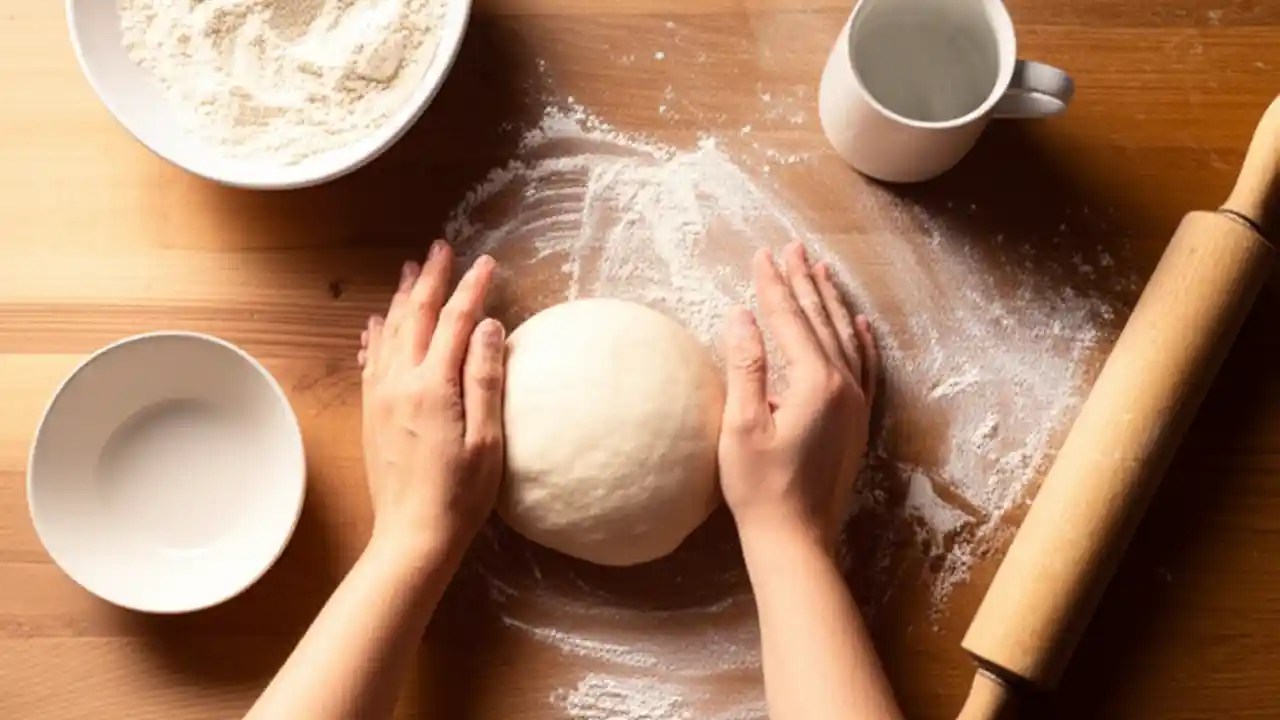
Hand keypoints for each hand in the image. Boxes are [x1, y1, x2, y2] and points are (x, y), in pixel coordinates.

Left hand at [358, 240, 504, 562]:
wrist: (412, 535)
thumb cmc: (460, 494)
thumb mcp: (487, 438)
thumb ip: (485, 377)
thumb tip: (487, 325)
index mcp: (433, 386)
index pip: (455, 322)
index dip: (472, 289)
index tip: (487, 263)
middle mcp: (399, 382)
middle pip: (414, 315)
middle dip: (429, 279)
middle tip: (440, 248)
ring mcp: (381, 397)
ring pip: (388, 332)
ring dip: (401, 298)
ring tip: (410, 271)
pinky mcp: (372, 413)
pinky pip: (371, 359)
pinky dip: (376, 334)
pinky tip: (376, 324)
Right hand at [718, 242, 879, 550]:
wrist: (796, 539)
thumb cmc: (760, 489)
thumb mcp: (741, 426)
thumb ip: (745, 366)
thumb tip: (741, 315)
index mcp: (815, 382)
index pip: (790, 319)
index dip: (773, 285)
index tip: (761, 254)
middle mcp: (844, 386)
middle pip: (821, 320)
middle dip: (804, 282)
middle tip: (792, 247)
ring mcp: (856, 404)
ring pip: (846, 337)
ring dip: (831, 302)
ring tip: (821, 270)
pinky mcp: (858, 422)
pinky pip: (866, 367)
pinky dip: (861, 339)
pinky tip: (859, 323)